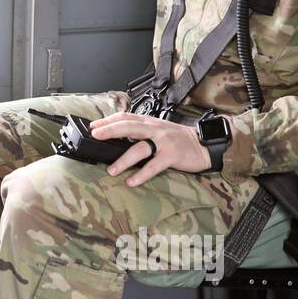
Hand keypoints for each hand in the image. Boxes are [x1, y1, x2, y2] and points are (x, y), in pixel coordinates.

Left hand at [89, 111, 209, 186]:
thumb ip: (140, 131)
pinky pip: (154, 165)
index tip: (93, 126)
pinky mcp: (172, 155)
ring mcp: (164, 141)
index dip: (108, 121)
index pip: (125, 117)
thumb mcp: (158, 129)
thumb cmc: (178, 139)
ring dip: (124, 160)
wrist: (204, 144)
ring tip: (111, 170)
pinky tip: (132, 181)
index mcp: (149, 122)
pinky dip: (142, 174)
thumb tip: (117, 137)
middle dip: (110, 130)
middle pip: (129, 126)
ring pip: (139, 148)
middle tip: (95, 136)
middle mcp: (155, 128)